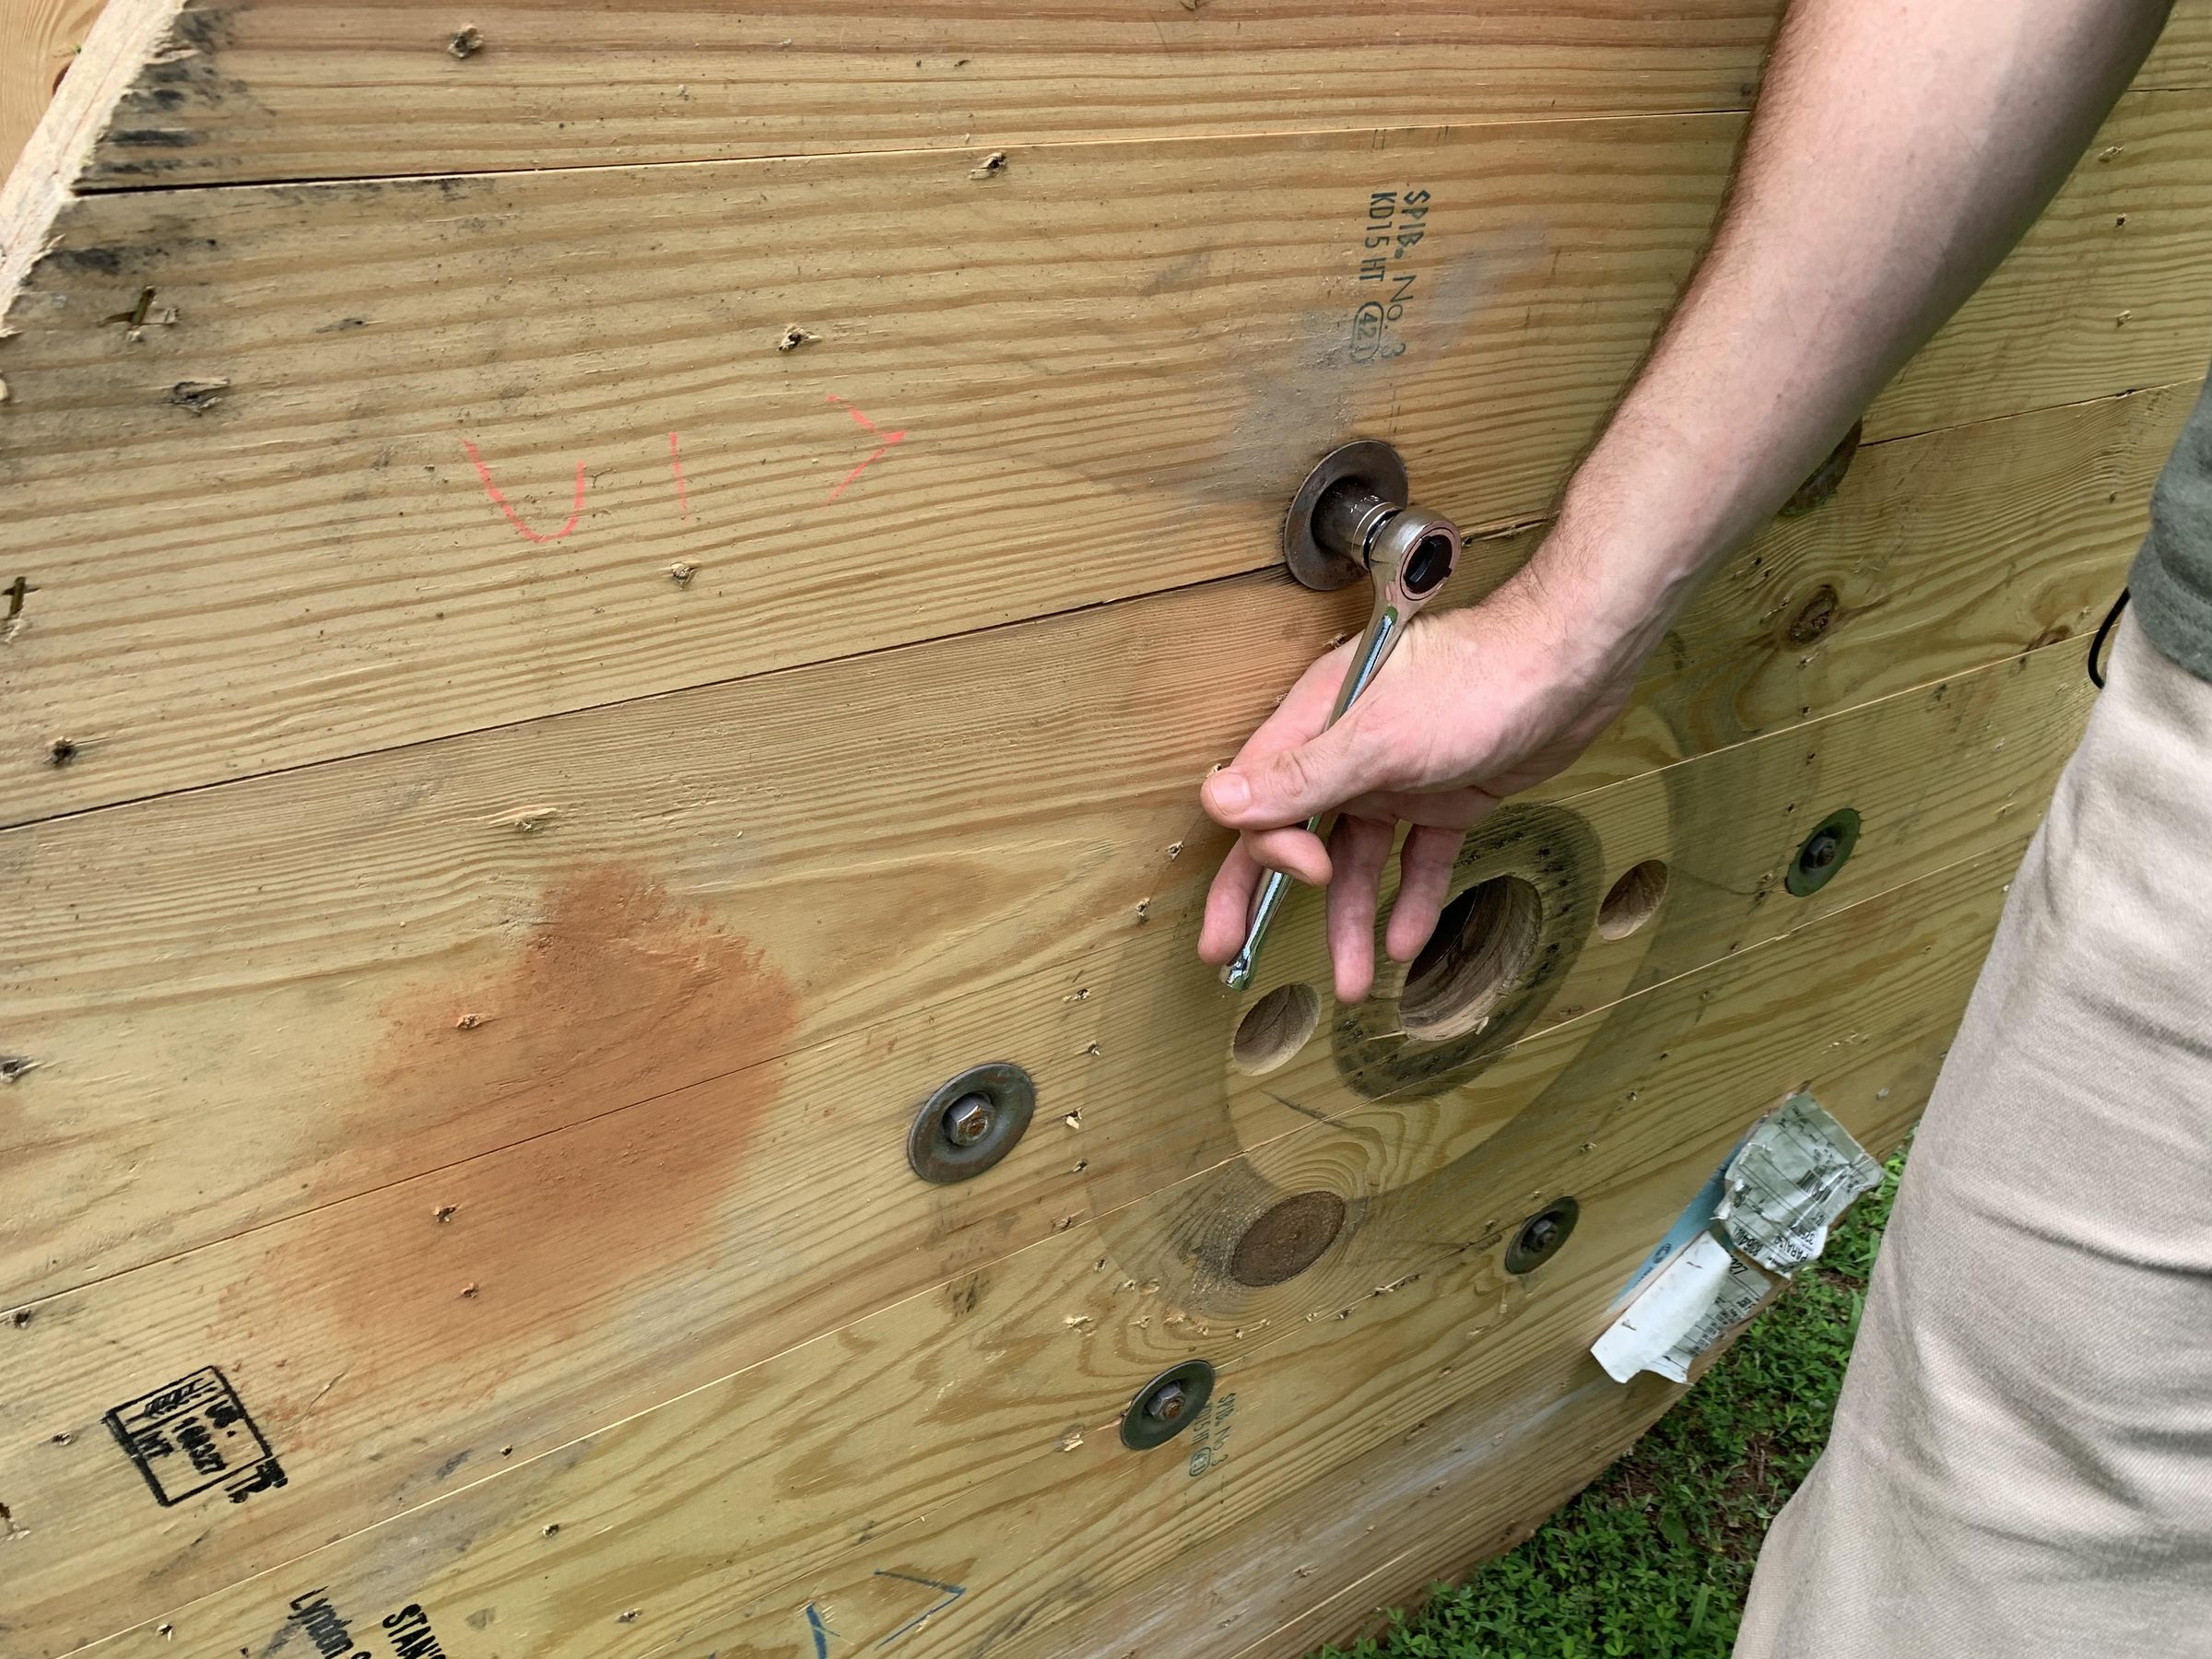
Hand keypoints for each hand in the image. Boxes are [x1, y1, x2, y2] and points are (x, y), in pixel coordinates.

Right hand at [1196, 568, 1651, 1002]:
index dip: (1268, 847)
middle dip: (1260, 895)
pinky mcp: (1445, 798)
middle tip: (1226, 953)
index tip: (1309, 874)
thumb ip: (1301, 777)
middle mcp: (1346, 753)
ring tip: (1351, 984)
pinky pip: (1416, 859)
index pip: (1259, 798)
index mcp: (1315, 722)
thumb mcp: (1379, 738)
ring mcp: (1395, 778)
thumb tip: (1219, 803)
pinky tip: (1405, 942)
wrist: (1570, 666)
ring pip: (1355, 859)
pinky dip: (1410, 899)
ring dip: (1348, 920)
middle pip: (1289, 833)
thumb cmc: (1475, 679)